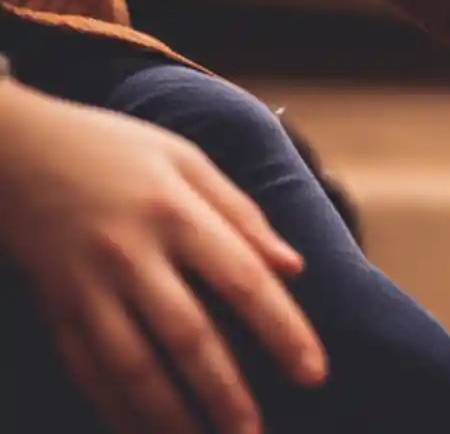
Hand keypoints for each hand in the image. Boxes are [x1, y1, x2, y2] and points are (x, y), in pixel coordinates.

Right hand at [0, 83, 325, 433]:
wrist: (15, 150)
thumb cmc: (115, 151)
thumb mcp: (186, 160)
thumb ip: (243, 215)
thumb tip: (295, 267)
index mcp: (177, 213)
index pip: (243, 281)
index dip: (283, 331)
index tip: (314, 374)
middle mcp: (132, 255)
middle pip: (189, 337)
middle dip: (226, 394)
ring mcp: (87, 287)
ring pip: (133, 367)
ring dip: (170, 417)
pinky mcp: (55, 309)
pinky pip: (88, 370)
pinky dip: (116, 409)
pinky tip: (143, 433)